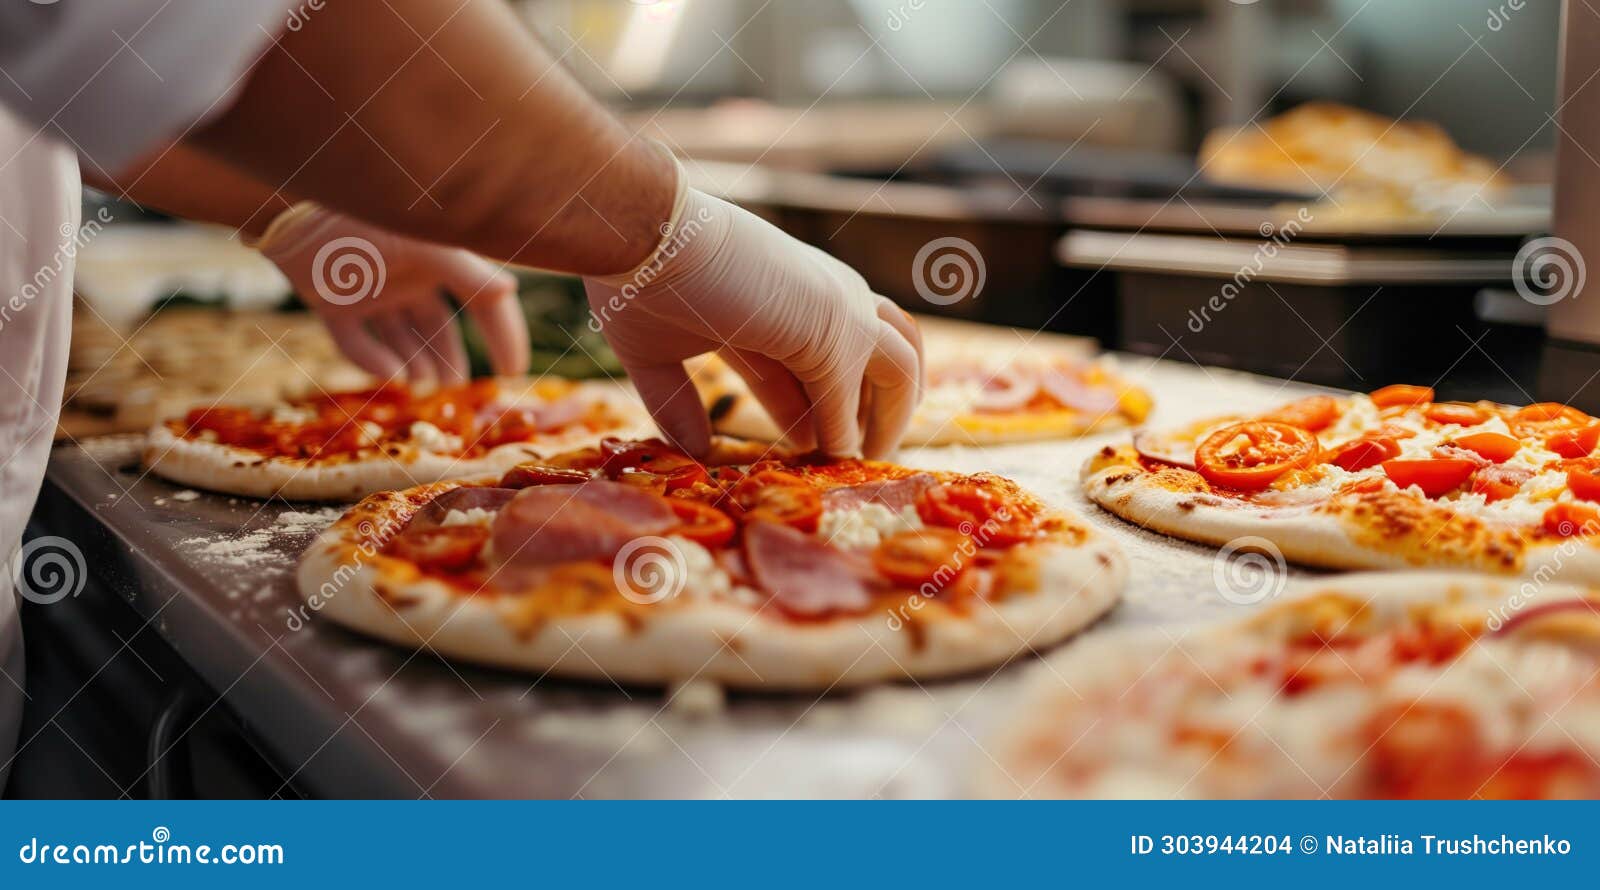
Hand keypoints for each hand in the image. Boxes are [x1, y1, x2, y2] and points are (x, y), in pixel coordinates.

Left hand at [256, 203, 529, 382]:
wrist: (285, 207)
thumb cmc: (362, 215)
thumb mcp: (421, 245)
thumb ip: (467, 271)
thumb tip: (510, 292)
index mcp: (437, 260)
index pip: (482, 303)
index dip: (502, 335)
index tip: (512, 372)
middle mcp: (407, 276)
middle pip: (439, 327)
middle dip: (451, 358)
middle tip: (460, 388)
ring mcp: (369, 292)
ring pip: (400, 338)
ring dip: (416, 364)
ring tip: (426, 384)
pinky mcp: (331, 304)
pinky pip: (355, 341)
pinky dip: (372, 360)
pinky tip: (392, 376)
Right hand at [585, 185, 921, 457]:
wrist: (646, 236)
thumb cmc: (640, 278)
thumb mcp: (657, 353)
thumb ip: (678, 403)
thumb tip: (693, 454)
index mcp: (781, 294)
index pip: (817, 360)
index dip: (819, 406)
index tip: (812, 447)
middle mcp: (819, 295)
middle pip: (878, 353)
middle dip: (880, 403)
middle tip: (866, 452)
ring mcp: (837, 308)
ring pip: (900, 366)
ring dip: (892, 417)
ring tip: (874, 458)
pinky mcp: (836, 332)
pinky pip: (851, 400)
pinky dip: (842, 433)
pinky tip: (830, 458)